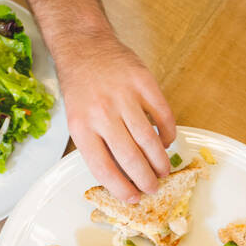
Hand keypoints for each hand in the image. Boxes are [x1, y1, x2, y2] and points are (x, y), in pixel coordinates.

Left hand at [57, 32, 176, 201]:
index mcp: (82, 126)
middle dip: (145, 180)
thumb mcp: (77, 119)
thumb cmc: (81, 88)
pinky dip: (168, 133)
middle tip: (153, 189)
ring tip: (163, 171)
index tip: (132, 198)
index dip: (121, 188)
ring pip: (149, 140)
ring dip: (159, 161)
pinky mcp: (143, 83)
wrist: (85, 47)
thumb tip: (122, 177)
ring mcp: (124, 96)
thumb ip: (96, 145)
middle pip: (130, 158)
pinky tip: (166, 142)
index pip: (104, 167)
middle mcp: (102, 113)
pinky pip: (163, 116)